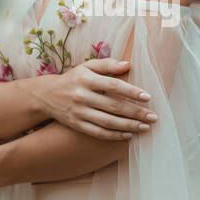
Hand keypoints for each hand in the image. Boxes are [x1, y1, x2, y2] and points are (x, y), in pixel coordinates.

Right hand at [36, 58, 157, 140]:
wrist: (46, 95)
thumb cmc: (73, 79)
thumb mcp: (87, 67)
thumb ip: (107, 64)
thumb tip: (128, 64)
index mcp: (86, 79)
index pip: (113, 85)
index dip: (131, 92)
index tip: (147, 97)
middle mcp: (82, 95)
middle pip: (113, 106)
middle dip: (135, 112)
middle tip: (153, 117)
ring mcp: (78, 112)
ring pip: (108, 122)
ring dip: (128, 126)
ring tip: (145, 127)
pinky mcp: (76, 125)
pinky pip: (98, 133)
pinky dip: (114, 135)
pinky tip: (128, 135)